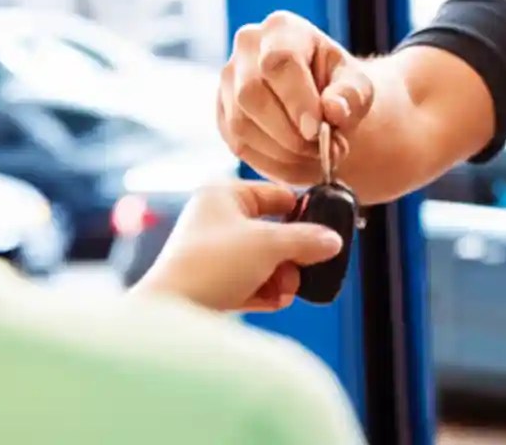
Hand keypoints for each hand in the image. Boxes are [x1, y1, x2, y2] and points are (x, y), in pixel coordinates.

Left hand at [132, 180, 343, 311]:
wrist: (171, 311)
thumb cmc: (212, 264)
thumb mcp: (269, 245)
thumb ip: (306, 240)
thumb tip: (334, 241)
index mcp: (224, 194)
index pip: (277, 195)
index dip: (303, 214)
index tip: (325, 232)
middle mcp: (217, 218)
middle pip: (275, 232)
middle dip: (291, 257)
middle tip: (300, 269)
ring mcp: (215, 252)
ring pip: (267, 260)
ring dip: (281, 278)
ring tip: (280, 291)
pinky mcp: (214, 282)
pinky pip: (253, 281)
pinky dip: (265, 291)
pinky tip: (270, 301)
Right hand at [218, 10, 373, 185]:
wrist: (320, 100)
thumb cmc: (338, 87)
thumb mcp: (357, 86)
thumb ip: (351, 96)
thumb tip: (333, 110)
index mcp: (282, 29)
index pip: (279, 62)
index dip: (296, 101)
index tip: (316, 132)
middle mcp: (247, 48)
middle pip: (252, 95)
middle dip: (289, 134)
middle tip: (322, 152)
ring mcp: (228, 80)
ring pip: (241, 124)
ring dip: (282, 153)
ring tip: (315, 159)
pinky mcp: (223, 112)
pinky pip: (239, 144)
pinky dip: (271, 163)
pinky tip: (297, 165)